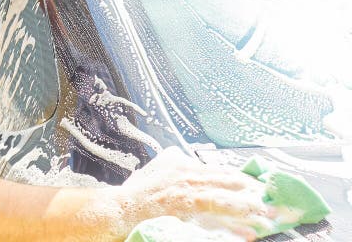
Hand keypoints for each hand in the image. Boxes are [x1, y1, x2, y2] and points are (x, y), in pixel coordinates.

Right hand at [115, 147, 273, 240]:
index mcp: (182, 165)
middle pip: (227, 182)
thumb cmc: (136, 196)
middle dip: (253, 193)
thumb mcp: (155, 171)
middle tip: (276, 203)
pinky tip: (247, 234)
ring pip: (224, 198)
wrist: (117, 210)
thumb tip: (184, 159)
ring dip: (248, 209)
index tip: (262, 189)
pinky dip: (231, 224)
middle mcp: (186, 174)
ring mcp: (184, 190)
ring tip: (268, 218)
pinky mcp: (182, 207)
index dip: (243, 181)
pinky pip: (212, 216)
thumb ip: (171, 164)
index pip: (220, 170)